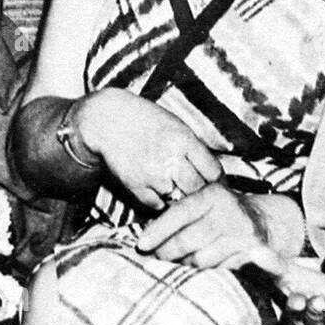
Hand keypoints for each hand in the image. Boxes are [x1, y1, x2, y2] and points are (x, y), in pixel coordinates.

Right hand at [73, 88, 221, 210]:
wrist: (107, 120)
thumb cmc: (144, 120)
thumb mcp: (175, 125)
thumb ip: (194, 148)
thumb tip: (212, 174)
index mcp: (184, 139)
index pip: (213, 171)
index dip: (217, 180)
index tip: (216, 184)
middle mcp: (170, 158)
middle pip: (198, 188)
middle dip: (200, 192)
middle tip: (197, 192)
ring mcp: (152, 174)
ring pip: (178, 199)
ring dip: (179, 197)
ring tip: (174, 187)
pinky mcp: (135, 186)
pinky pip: (156, 205)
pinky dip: (159, 200)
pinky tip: (156, 187)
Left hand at [137, 182, 294, 268]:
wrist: (263, 222)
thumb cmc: (220, 214)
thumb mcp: (203, 205)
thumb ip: (178, 216)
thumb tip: (146, 239)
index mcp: (213, 195)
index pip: (181, 212)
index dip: (159, 229)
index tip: (142, 244)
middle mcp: (229, 212)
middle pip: (188, 240)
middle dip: (167, 252)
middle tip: (153, 259)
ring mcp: (242, 235)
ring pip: (201, 259)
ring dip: (184, 266)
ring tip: (175, 264)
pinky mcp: (251, 255)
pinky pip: (218, 270)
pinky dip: (205, 274)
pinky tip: (197, 273)